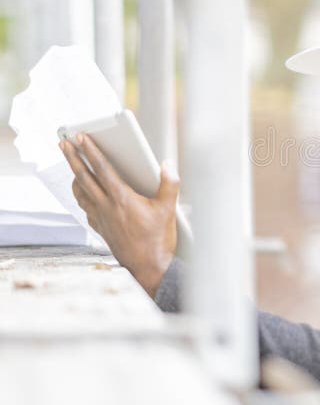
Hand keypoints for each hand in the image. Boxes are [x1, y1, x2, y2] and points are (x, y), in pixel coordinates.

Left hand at [60, 133, 178, 297]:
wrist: (148, 267)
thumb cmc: (159, 238)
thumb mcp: (169, 208)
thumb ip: (170, 183)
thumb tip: (168, 164)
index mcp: (122, 198)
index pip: (102, 168)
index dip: (91, 151)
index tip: (80, 137)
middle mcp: (107, 206)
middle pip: (84, 177)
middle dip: (73, 158)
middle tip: (64, 143)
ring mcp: (101, 218)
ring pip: (81, 192)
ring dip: (74, 176)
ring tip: (72, 164)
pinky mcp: (100, 228)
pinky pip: (85, 207)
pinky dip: (81, 195)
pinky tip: (83, 191)